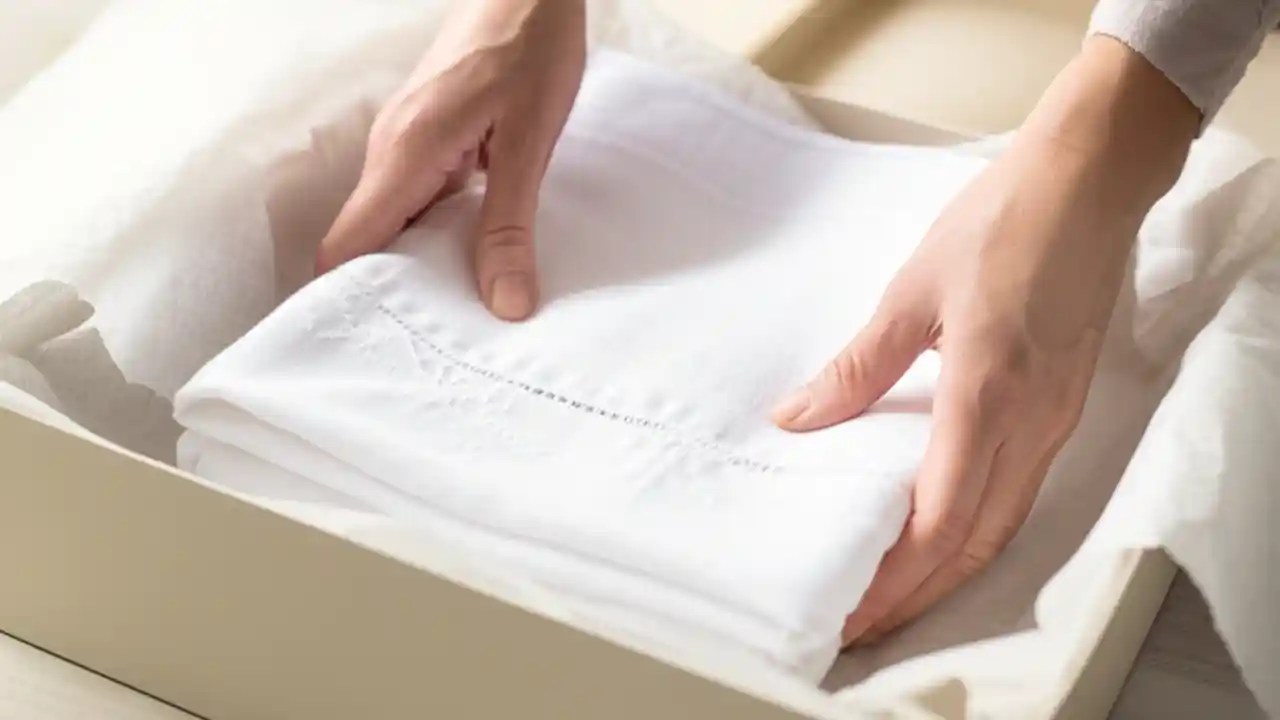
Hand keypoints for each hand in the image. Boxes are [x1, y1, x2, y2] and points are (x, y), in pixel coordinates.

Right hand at [317, 0, 585, 320]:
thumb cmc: (529, 48)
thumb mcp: (529, 144)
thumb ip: (510, 226)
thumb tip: (504, 303)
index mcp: (406, 155)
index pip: (347, 244)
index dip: (343, 301)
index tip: (359, 353)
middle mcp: (392, 151)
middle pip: (365, 241)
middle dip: (384, 296)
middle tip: (419, 352)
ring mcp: (407, 142)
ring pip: (393, 221)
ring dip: (414, 267)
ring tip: (447, 321)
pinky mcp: (428, 136)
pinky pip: (416, 198)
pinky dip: (434, 234)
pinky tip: (468, 261)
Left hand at [772, 37, 1198, 644]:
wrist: (1088, 181)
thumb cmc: (999, 224)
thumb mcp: (910, 294)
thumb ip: (856, 368)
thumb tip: (796, 419)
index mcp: (985, 394)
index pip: (939, 519)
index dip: (894, 578)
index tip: (850, 608)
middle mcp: (1029, 423)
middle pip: (972, 542)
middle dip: (915, 594)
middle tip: (859, 621)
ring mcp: (1055, 420)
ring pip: (1001, 526)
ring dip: (946, 571)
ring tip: (892, 593)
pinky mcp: (1063, 408)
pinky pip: (1019, 492)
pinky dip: (975, 529)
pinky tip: (939, 532)